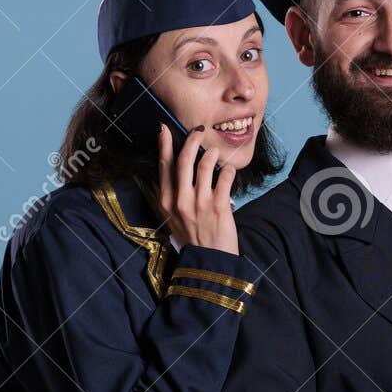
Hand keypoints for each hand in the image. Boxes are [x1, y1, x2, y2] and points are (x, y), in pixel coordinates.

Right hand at [156, 123, 237, 254]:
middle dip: (191, 140)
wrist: (209, 262)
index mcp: (166, 202)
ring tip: (215, 152)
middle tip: (198, 131)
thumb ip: (167, 196)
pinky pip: (225, 177)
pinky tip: (228, 170)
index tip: (165, 129)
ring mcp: (200, 203)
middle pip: (183, 160)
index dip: (164, 144)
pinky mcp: (219, 207)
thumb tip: (163, 172)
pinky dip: (228, 169)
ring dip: (211, 153)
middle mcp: (180, 201)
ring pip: (205, 165)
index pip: (164, 166)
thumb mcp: (171, 218)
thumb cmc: (192, 238)